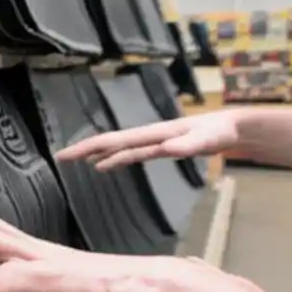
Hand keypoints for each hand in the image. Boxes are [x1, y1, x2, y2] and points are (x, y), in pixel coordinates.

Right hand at [56, 110, 241, 170]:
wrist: (232, 127)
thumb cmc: (220, 132)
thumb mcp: (206, 140)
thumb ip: (188, 145)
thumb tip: (167, 150)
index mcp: (153, 134)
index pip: (114, 140)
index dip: (88, 147)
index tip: (67, 155)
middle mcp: (148, 135)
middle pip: (109, 141)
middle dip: (84, 148)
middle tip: (60, 157)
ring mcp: (152, 141)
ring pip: (116, 147)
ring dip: (95, 153)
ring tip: (75, 161)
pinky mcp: (159, 147)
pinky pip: (129, 153)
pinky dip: (113, 158)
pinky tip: (104, 165)